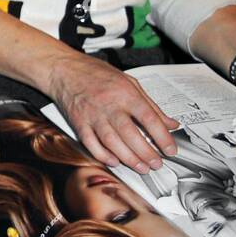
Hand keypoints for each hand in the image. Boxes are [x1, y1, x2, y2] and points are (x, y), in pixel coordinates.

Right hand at [46, 53, 178, 172]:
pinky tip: (114, 161)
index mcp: (125, 93)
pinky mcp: (78, 122)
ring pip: (111, 142)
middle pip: (130, 134)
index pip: (148, 118)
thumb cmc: (96, 73)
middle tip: (156, 163)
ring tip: (141, 167)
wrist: (64, 69)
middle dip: (146, 153)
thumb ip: (151, 105)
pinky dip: (103, 155)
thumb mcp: (129, 82)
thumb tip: (170, 124)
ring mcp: (92, 115)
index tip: (171, 149)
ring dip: (128, 158)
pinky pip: (91, 144)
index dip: (162, 136)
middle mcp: (108, 105)